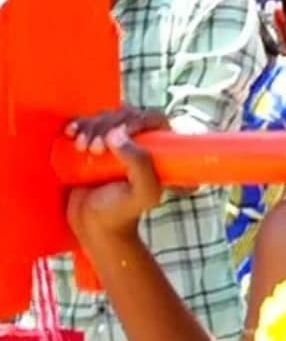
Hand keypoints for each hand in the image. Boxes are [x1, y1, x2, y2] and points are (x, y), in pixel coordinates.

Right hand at [64, 108, 167, 243]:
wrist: (94, 225)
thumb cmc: (123, 212)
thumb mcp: (143, 193)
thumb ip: (141, 166)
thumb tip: (118, 133)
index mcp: (161, 150)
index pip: (153, 119)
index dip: (135, 120)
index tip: (116, 135)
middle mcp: (140, 142)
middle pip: (125, 115)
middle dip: (107, 125)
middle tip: (95, 149)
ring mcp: (116, 142)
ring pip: (105, 118)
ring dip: (91, 126)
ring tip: (82, 148)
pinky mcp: (94, 143)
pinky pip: (87, 124)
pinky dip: (78, 124)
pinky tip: (71, 132)